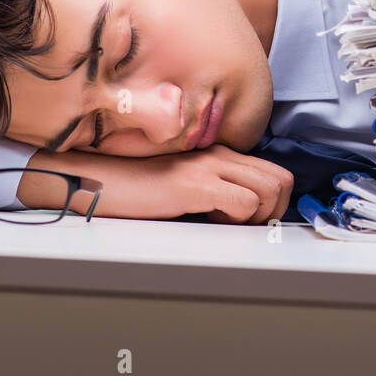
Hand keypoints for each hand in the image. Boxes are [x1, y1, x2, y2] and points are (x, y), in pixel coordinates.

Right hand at [19, 144, 294, 224]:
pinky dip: (236, 219)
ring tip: (223, 220)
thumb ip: (208, 185)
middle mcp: (218, 154)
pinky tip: (209, 219)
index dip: (272, 201)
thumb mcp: (178, 180)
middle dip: (273, 210)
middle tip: (243, 222)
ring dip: (256, 216)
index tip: (248, 217)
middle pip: (281, 179)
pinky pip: (244, 204)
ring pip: (270, 191)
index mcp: (216, 152)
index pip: (273, 171)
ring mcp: (207, 167)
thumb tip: (236, 211)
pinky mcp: (194, 185)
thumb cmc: (130, 184)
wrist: (93, 177)